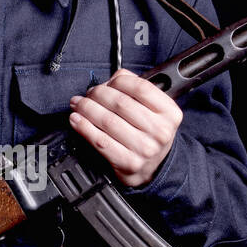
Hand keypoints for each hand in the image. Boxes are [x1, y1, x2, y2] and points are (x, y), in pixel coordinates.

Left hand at [68, 68, 182, 188]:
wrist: (154, 169)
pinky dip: (84, 127)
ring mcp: (144, 148)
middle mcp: (160, 131)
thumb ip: (137, 89)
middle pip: (120, 103)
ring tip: (78, 104)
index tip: (107, 83)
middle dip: (97, 94)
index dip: (118, 81)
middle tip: (88, 94)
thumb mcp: (155, 111)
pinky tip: (76, 120)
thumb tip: (113, 78)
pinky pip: (100, 140)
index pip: (141, 88)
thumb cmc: (150, 135)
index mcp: (169, 113)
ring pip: (107, 120)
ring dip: (86, 109)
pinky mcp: (128, 162)